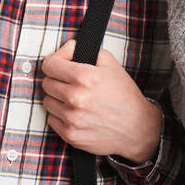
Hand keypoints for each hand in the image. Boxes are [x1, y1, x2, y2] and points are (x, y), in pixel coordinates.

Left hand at [40, 39, 161, 162]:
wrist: (137, 127)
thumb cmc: (125, 96)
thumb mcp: (110, 64)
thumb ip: (84, 51)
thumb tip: (66, 49)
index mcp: (85, 77)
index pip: (50, 65)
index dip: (54, 62)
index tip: (59, 64)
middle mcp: (76, 98)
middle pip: (46, 83)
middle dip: (57, 80)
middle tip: (70, 83)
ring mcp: (72, 118)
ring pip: (47, 102)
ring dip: (58, 99)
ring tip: (75, 100)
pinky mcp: (70, 135)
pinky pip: (52, 120)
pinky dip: (60, 116)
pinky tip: (76, 113)